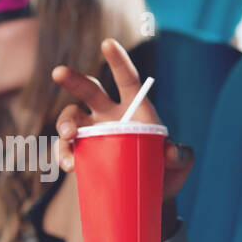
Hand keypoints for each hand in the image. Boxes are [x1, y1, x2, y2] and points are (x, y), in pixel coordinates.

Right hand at [51, 39, 194, 236]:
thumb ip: (181, 155)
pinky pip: (66, 149)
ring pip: (71, 118)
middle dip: (74, 80)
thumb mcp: (182, 164)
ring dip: (65, 123)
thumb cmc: (169, 173)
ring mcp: (94, 134)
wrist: (153, 199)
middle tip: (59, 73)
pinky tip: (69, 166)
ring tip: (70, 137)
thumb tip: (169, 151)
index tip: (108, 43)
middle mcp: (110, 116)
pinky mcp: (83, 154)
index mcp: (136, 109)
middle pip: (89, 91)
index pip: (127, 79)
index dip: (119, 61)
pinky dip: (64, 154)